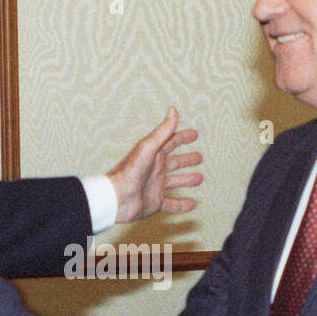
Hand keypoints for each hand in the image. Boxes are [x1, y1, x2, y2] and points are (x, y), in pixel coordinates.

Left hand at [106, 107, 203, 222]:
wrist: (117, 197)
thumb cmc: (129, 171)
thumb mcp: (148, 147)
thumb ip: (162, 130)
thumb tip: (173, 110)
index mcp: (154, 154)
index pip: (171, 142)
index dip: (183, 137)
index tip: (194, 134)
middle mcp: (155, 169)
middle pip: (175, 162)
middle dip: (187, 159)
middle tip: (199, 157)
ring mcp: (156, 186)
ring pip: (176, 182)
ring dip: (187, 179)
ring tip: (199, 179)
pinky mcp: (155, 202)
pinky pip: (172, 203)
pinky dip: (182, 204)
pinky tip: (192, 204)